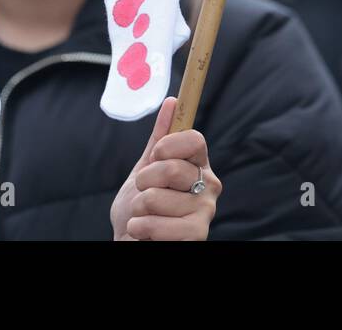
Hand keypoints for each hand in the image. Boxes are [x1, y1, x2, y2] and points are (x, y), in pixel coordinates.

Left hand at [111, 96, 220, 240]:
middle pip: (173, 168)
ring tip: (143, 216)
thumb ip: (159, 139)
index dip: (169, 145)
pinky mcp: (197, 235)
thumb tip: (173, 102)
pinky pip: (159, 225)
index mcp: (199, 165)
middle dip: (145, 181)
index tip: (155, 155)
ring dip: (138, 209)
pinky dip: (140, 227)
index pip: (195, 140)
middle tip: (143, 192)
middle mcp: (209, 186)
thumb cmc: (140, 207)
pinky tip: (143, 231)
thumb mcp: (145, 168)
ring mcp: (205, 212)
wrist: (132, 239)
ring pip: (158, 198)